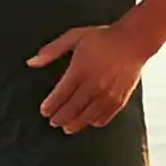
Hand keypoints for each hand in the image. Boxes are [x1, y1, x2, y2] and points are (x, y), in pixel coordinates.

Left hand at [26, 25, 149, 133]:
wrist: (133, 41)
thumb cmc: (103, 38)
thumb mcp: (74, 37)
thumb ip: (52, 50)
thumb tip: (32, 62)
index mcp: (80, 70)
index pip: (60, 95)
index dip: (50, 106)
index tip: (44, 110)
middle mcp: (93, 85)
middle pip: (71, 109)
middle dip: (59, 118)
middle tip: (53, 121)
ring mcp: (107, 94)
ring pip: (86, 117)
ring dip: (75, 124)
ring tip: (67, 127)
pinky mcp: (119, 99)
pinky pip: (104, 117)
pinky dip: (94, 122)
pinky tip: (89, 121)